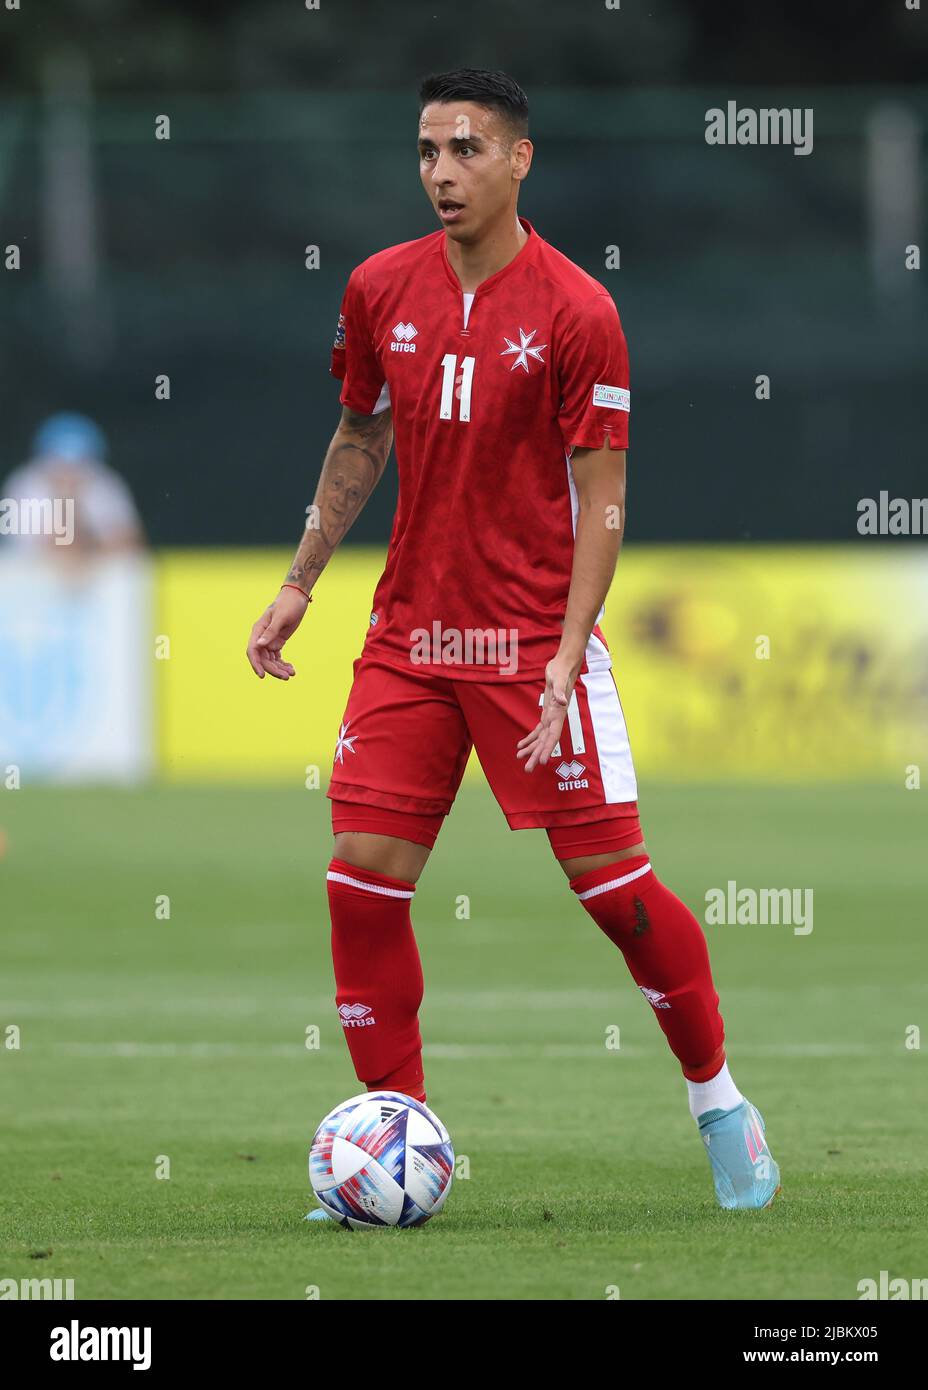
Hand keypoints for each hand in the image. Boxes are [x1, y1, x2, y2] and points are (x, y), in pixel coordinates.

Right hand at [246, 587, 308, 678]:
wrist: (297, 597)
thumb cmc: (288, 604)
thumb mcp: (281, 617)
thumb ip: (271, 631)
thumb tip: (259, 645)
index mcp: (258, 630)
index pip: (253, 650)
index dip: (256, 664)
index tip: (262, 676)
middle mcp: (261, 637)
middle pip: (263, 658)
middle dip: (273, 669)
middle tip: (286, 677)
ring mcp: (269, 640)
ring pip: (270, 660)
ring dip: (279, 668)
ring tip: (291, 674)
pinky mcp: (278, 641)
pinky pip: (277, 657)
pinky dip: (283, 664)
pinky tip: (291, 668)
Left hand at [516, 654, 579, 771]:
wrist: (563, 665)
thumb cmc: (561, 671)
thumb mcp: (559, 680)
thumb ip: (560, 691)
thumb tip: (561, 702)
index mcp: (558, 714)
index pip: (553, 736)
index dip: (548, 749)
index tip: (542, 762)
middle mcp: (555, 718)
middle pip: (545, 742)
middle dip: (537, 755)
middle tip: (528, 769)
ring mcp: (551, 717)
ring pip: (541, 739)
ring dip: (531, 750)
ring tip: (520, 760)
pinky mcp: (547, 713)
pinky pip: (538, 730)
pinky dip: (530, 738)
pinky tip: (521, 746)